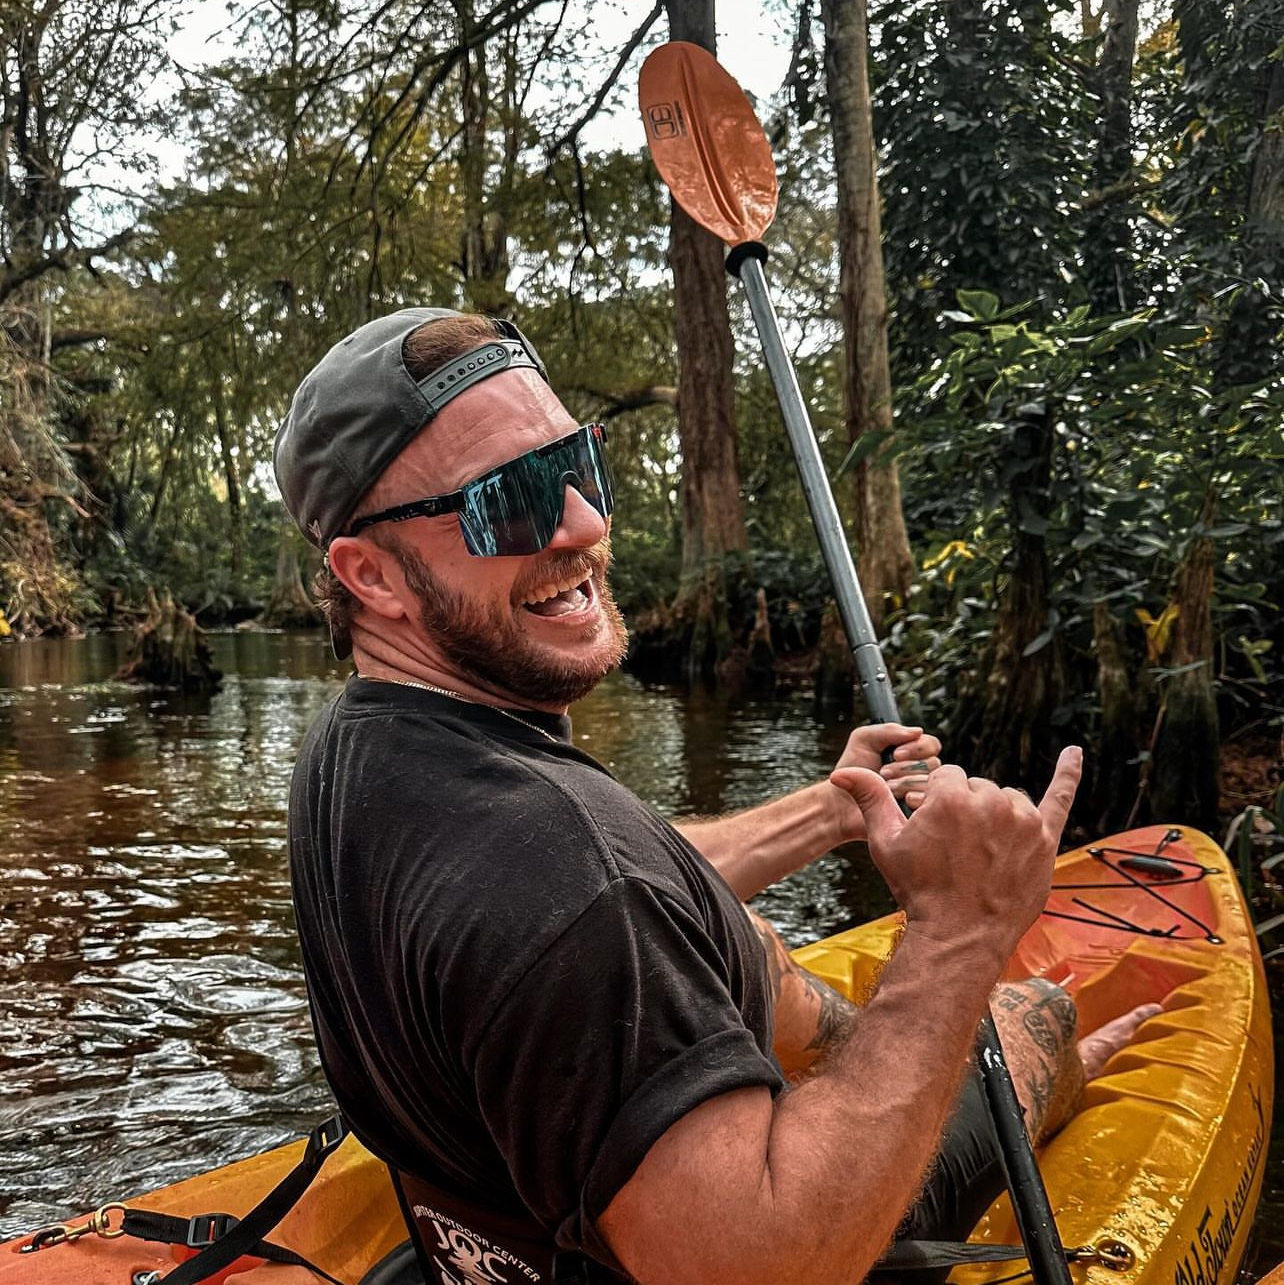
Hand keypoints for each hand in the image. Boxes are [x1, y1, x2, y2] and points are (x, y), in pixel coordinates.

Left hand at [828, 724, 941, 842]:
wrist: (841, 804)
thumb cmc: (850, 771)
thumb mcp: (863, 741)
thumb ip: (887, 730)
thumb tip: (917, 731)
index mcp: (910, 753)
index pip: (931, 745)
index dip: (917, 748)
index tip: (895, 754)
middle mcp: (919, 773)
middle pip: (934, 764)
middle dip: (906, 768)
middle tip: (883, 773)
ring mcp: (920, 794)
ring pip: (931, 784)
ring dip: (905, 784)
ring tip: (886, 789)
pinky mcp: (919, 813)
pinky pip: (929, 805)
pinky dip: (913, 800)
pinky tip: (898, 801)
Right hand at [828, 748, 1082, 962]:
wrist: (959, 937)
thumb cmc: (919, 889)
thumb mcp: (886, 843)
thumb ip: (870, 799)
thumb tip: (841, 772)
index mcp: (951, 797)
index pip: (946, 778)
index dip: (935, 802)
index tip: (933, 832)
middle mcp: (990, 802)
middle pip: (976, 786)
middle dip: (964, 809)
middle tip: (954, 850)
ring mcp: (1022, 821)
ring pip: (1006, 798)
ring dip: (994, 813)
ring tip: (981, 851)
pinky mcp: (1045, 840)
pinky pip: (1060, 798)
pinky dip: (1068, 773)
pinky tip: (1075, 751)